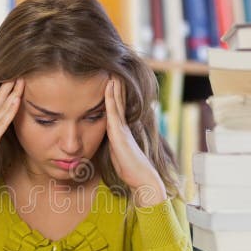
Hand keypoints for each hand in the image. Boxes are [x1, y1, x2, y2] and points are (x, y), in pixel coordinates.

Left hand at [104, 76, 166, 206]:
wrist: (142, 178)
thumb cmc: (129, 171)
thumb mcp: (117, 155)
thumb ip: (113, 146)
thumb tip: (108, 144)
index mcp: (122, 132)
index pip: (117, 110)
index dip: (115, 97)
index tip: (111, 83)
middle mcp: (124, 127)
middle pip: (119, 102)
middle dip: (116, 88)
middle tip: (113, 71)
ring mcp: (123, 129)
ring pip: (117, 103)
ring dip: (114, 88)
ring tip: (111, 73)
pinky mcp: (120, 132)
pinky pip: (114, 111)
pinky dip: (112, 98)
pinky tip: (109, 87)